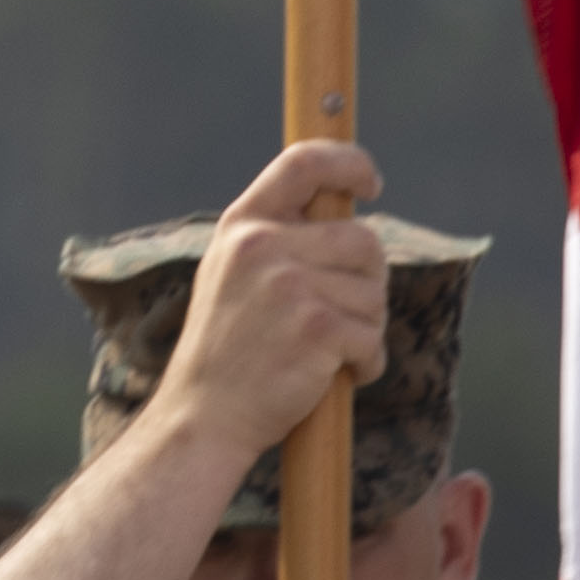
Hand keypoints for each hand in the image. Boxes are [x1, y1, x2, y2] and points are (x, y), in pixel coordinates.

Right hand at [148, 139, 394, 478]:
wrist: (206, 416)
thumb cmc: (230, 349)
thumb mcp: (235, 274)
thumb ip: (279, 238)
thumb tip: (347, 207)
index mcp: (242, 225)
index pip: (304, 163)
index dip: (348, 163)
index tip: (369, 182)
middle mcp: (262, 246)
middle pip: (365, 241)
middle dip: (367, 283)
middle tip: (335, 318)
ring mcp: (289, 286)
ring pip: (374, 293)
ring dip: (364, 328)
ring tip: (320, 351)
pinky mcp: (316, 329)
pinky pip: (373, 338)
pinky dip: (365, 363)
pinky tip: (330, 375)